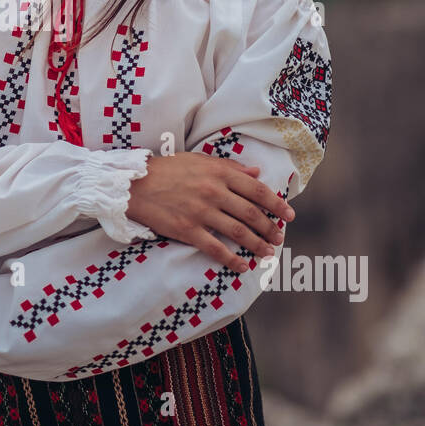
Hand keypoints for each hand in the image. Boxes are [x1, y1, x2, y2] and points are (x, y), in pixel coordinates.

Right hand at [126, 152, 294, 274]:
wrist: (135, 184)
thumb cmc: (168, 169)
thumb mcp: (200, 160)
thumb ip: (230, 167)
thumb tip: (257, 172)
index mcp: (219, 173)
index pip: (257, 190)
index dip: (276, 204)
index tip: (289, 215)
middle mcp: (213, 192)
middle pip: (251, 213)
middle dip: (270, 227)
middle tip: (280, 237)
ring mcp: (201, 213)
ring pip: (238, 232)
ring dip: (257, 244)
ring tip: (268, 251)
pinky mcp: (187, 230)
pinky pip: (215, 248)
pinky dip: (232, 259)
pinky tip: (243, 265)